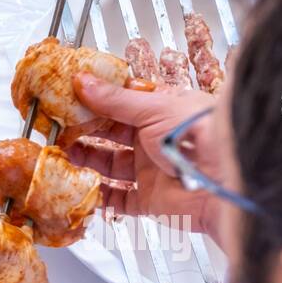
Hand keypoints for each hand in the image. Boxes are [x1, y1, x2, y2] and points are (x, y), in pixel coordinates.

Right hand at [66, 74, 224, 240]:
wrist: (223, 181)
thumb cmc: (200, 134)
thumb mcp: (154, 107)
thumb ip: (114, 99)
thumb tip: (82, 81)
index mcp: (162, 111)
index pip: (120, 104)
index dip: (93, 103)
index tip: (67, 101)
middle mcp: (154, 140)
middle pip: (110, 136)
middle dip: (83, 133)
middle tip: (58, 130)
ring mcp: (150, 171)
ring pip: (108, 166)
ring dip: (84, 162)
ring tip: (62, 156)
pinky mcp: (147, 200)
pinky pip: (115, 200)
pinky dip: (96, 197)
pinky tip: (79, 187)